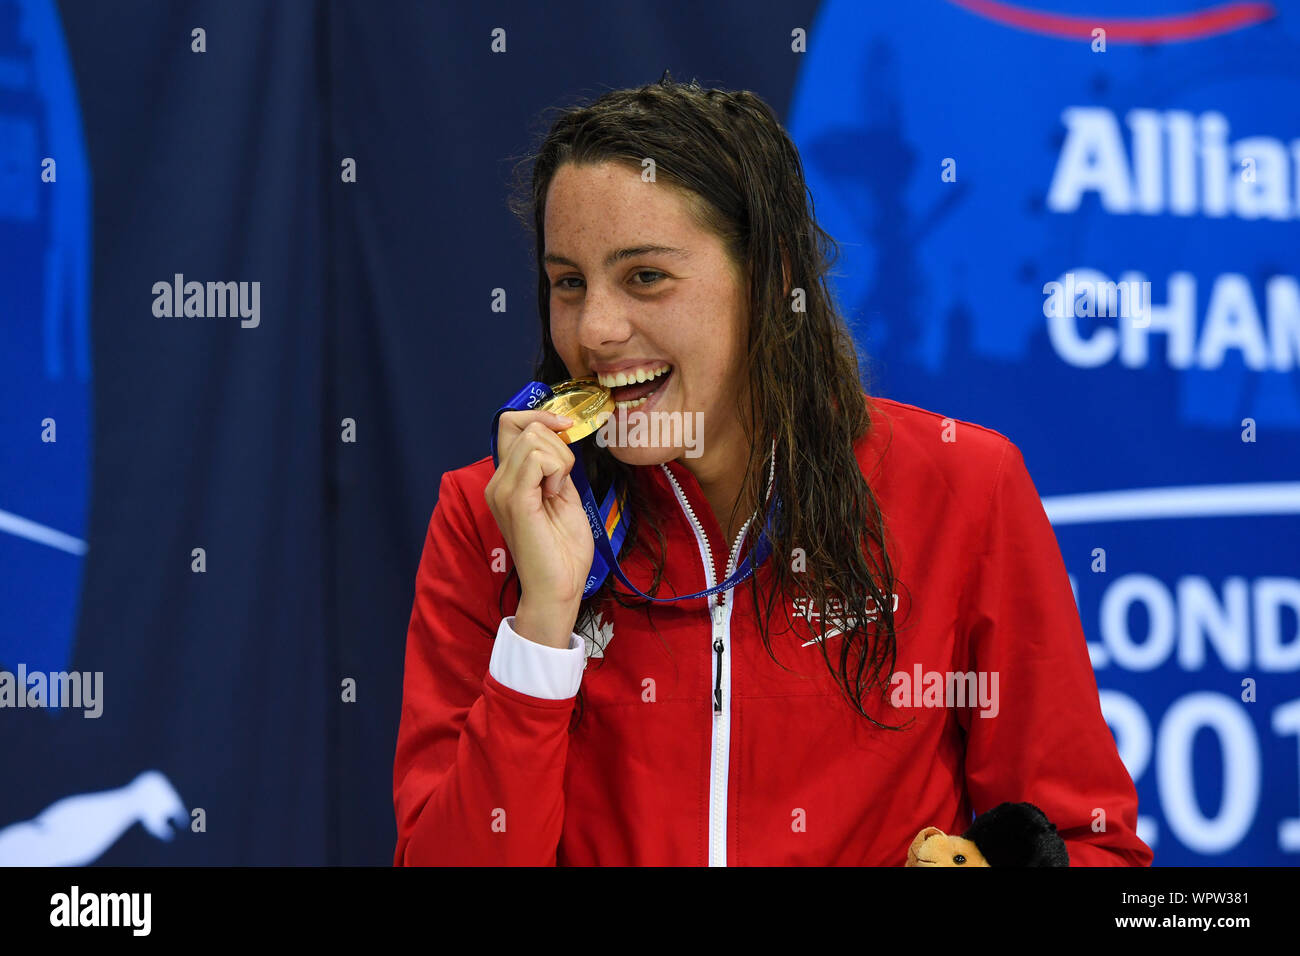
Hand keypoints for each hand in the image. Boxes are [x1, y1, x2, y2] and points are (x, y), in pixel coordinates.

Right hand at [485, 409, 592, 646]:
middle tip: (564, 480)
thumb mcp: (564, 496)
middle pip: (527, 426)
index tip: (568, 428)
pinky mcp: (515, 500)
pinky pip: (538, 459)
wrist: (558, 587)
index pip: (511, 422)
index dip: (542, 416)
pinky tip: (557, 495)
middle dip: (559, 445)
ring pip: (534, 438)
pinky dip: (558, 470)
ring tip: (559, 491)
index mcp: (506, 481)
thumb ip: (556, 467)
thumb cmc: (562, 550)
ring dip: (560, 459)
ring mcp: (502, 490)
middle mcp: (497, 482)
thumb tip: (562, 437)